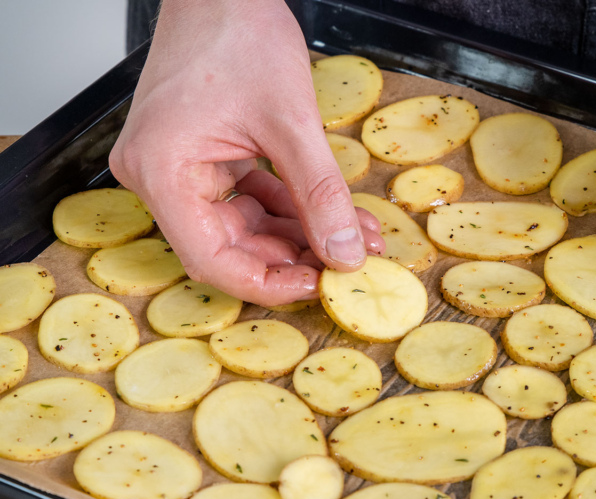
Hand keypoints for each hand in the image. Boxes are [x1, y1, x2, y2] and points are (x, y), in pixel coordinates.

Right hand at [109, 0, 383, 305]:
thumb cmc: (237, 32)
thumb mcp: (292, 122)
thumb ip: (320, 194)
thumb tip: (344, 251)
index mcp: (162, 169)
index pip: (211, 259)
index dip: (267, 282)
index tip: (316, 285)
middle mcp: (158, 176)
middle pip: (229, 247)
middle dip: (295, 257)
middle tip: (347, 261)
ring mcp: (178, 169)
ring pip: (242, 228)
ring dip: (299, 235)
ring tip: (352, 237)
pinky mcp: (200, 159)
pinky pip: (244, 201)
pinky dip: (287, 209)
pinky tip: (329, 215)